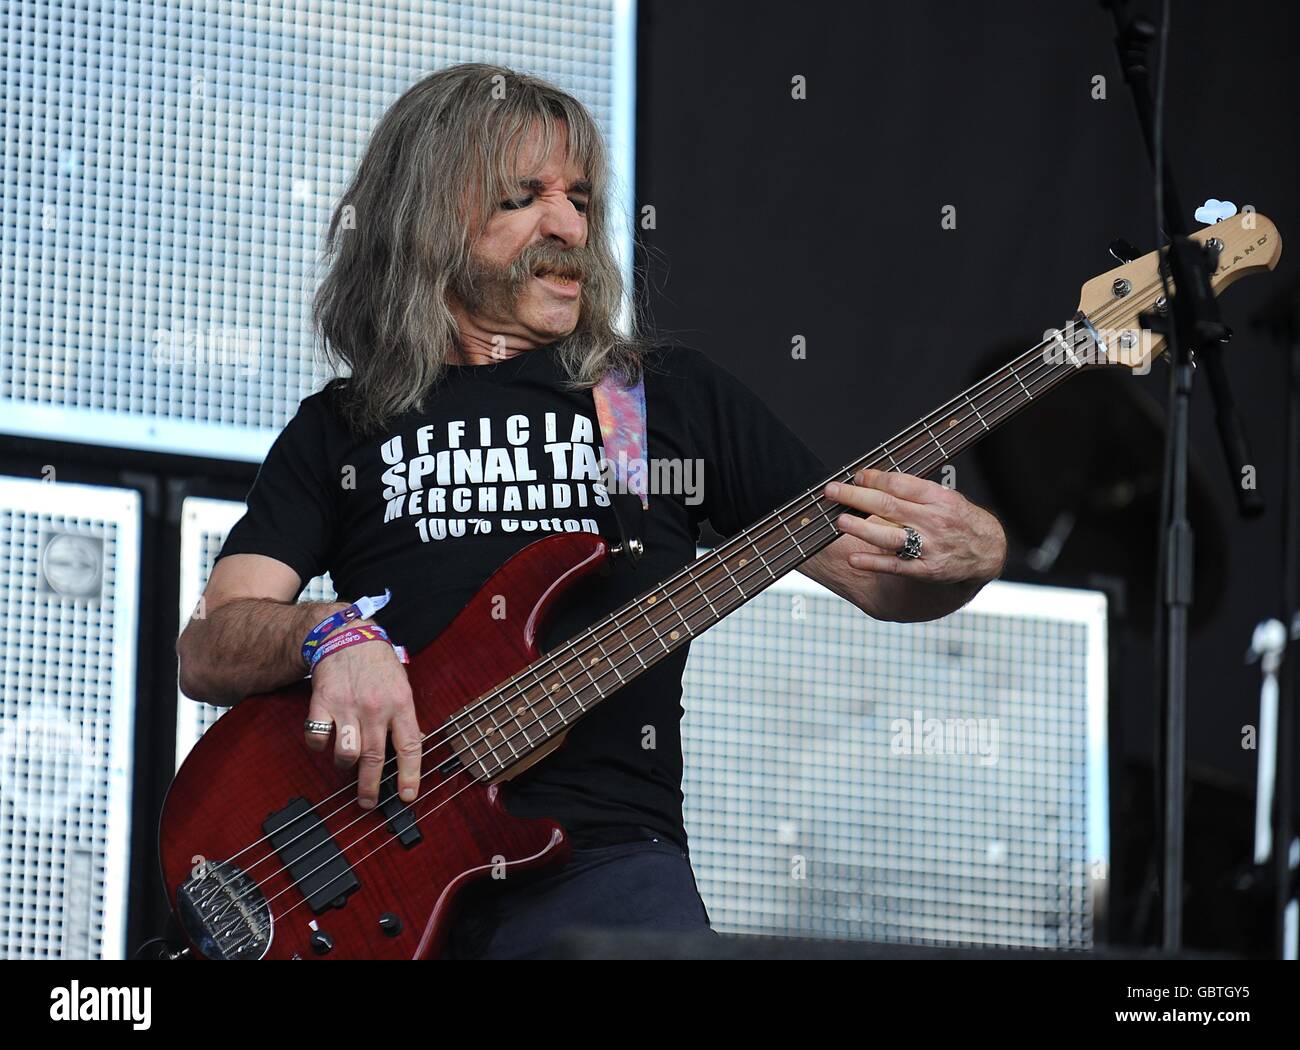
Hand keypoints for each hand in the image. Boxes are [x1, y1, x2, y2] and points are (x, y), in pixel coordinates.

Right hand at [304, 626, 422, 809]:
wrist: (345, 635)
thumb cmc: (377, 663)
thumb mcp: (402, 685)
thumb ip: (405, 715)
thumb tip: (413, 745)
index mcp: (401, 703)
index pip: (410, 746)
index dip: (410, 775)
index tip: (408, 796)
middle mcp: (375, 708)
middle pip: (374, 758)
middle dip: (371, 787)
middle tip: (369, 803)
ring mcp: (347, 706)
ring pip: (346, 753)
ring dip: (346, 765)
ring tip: (348, 764)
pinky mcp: (322, 703)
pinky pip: (318, 738)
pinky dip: (319, 746)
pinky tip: (325, 741)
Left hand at [823, 468, 1005, 583]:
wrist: (987, 551)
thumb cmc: (959, 519)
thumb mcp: (945, 497)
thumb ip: (914, 490)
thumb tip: (874, 481)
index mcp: (938, 498)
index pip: (900, 484)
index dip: (875, 479)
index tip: (855, 477)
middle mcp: (934, 521)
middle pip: (889, 506)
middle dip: (856, 497)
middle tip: (833, 491)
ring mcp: (930, 546)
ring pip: (891, 536)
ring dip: (862, 529)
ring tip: (841, 521)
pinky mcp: (926, 570)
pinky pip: (896, 566)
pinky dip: (874, 563)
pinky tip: (855, 560)